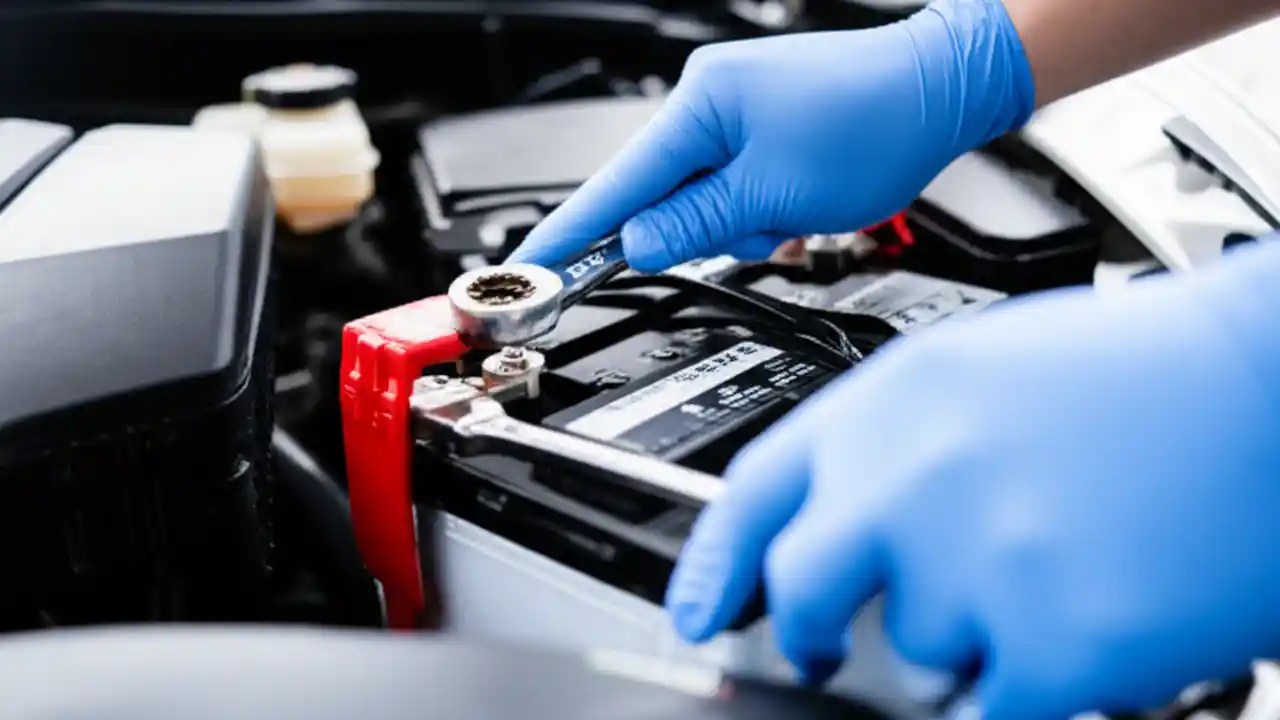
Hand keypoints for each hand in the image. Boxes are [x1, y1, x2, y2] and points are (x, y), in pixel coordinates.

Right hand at [509, 0, 1034, 271]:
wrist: (944, 89)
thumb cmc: (874, 122)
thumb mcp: (775, 195)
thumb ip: (695, 226)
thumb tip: (637, 246)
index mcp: (699, 105)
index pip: (615, 185)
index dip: (571, 233)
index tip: (532, 265)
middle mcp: (709, 101)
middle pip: (661, 197)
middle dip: (699, 231)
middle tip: (753, 228)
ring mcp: (736, 113)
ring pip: (702, 200)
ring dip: (739, 224)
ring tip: (792, 211)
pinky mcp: (762, 127)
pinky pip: (733, 185)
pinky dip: (758, 210)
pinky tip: (796, 204)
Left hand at [664, 240, 1279, 718]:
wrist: (1268, 384)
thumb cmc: (1143, 370)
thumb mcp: (981, 370)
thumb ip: (894, 446)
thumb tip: (841, 521)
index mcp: (889, 404)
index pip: (754, 496)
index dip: (712, 564)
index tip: (697, 611)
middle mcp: (911, 479)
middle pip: (803, 591)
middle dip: (811, 631)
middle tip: (826, 647)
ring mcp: (974, 565)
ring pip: (916, 651)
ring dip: (969, 635)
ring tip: (1051, 570)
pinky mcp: (1050, 645)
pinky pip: (985, 706)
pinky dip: (1022, 684)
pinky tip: (1076, 624)